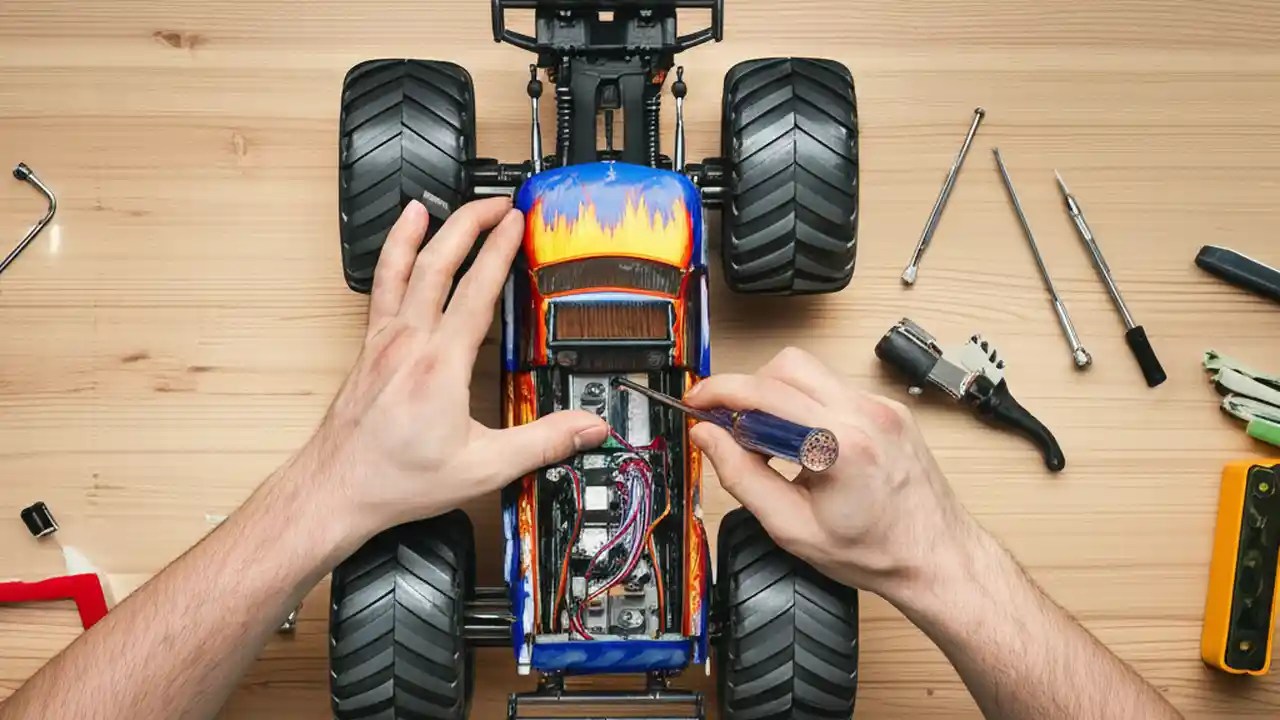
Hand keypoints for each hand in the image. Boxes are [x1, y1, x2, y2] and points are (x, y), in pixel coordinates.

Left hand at [296, 198, 607, 539]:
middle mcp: (409, 342)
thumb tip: (588, 428)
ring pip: (404, 268)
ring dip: (427, 232)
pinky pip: (381, 287)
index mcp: (441, 364)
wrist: (337, 489)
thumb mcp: (483, 468)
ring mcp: (384, 340)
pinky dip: (392, 256)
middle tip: (497, 204)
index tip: (518, 223)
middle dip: (470, 224)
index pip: (477, 290)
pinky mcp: (368, 347)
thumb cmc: (397, 479)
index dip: (500, 250)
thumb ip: (542, 443)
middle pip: (439, 264)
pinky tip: (400, 242)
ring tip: (440, 203)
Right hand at [687, 347, 971, 598]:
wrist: (936, 558)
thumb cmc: (876, 552)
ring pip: (810, 372)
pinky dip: (807, 407)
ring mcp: (882, 407)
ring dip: (778, 396)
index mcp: (840, 444)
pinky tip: (804, 445)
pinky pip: (834, 389)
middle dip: (749, 389)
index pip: (765, 392)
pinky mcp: (889, 410)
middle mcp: (866, 414)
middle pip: (786, 366)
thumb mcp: (792, 527)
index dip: (720, 391)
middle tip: (731, 425)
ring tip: (770, 442)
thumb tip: (707, 438)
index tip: (697, 402)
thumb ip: (741, 477)